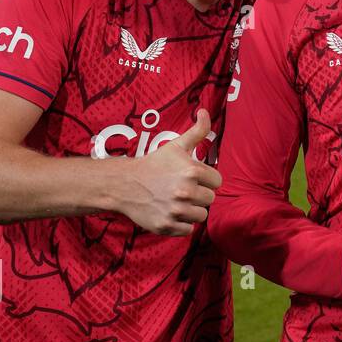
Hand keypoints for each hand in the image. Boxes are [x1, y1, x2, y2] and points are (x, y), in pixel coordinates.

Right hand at [120, 109, 221, 236]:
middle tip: (181, 189)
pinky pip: (188, 229)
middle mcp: (185, 191)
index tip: (191, 177)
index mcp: (192, 171)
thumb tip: (204, 111)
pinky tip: (170, 212)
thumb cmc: (155, 164)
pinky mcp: (166, 226)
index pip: (217, 182)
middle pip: (210, 199)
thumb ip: (197, 130)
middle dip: (198, 194)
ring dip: (191, 210)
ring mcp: (175, 210)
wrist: (124, 183)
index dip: (206, 179)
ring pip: (201, 215)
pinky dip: (181, 224)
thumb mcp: (176, 145)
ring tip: (176, 200)